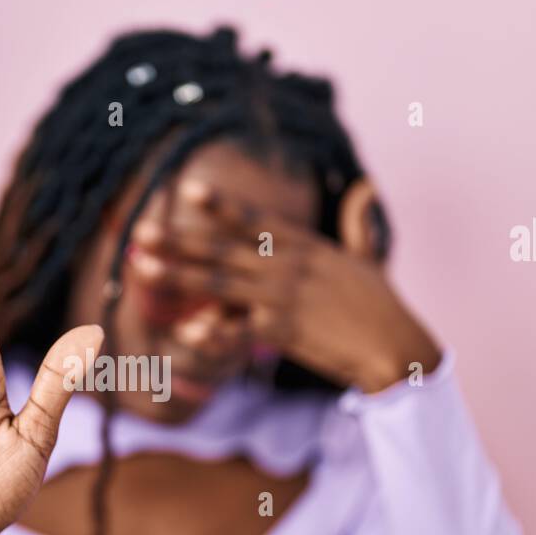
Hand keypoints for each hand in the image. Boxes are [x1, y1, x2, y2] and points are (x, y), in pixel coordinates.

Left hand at [127, 178, 439, 392]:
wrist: (395, 345)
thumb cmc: (382, 304)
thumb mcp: (369, 257)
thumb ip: (359, 222)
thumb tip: (365, 189)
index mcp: (304, 245)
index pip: (253, 220)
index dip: (219, 206)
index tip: (186, 191)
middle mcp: (287, 266)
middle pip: (222, 250)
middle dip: (179, 241)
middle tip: (140, 232)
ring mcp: (282, 298)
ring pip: (218, 284)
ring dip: (177, 275)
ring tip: (142, 268)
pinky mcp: (282, 332)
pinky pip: (237, 331)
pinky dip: (210, 332)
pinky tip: (182, 331)